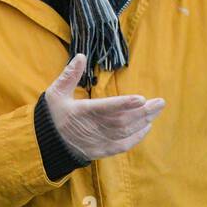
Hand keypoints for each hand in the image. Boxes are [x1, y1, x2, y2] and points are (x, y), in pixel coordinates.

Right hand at [43, 54, 164, 159]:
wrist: (46, 145)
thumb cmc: (52, 115)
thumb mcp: (55, 93)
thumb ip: (69, 75)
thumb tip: (80, 56)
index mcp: (81, 113)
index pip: (105, 108)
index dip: (124, 104)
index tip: (140, 99)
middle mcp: (92, 129)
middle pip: (122, 121)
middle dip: (143, 112)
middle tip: (160, 102)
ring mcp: (98, 142)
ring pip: (125, 132)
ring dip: (143, 122)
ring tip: (157, 110)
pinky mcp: (101, 151)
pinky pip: (122, 146)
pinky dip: (136, 137)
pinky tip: (146, 127)